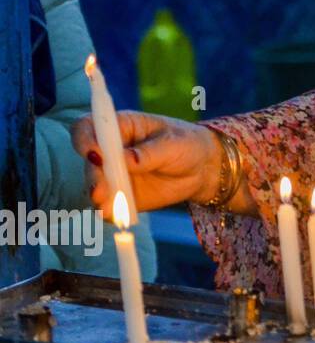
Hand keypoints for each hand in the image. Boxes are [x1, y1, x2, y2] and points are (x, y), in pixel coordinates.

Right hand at [71, 111, 224, 213]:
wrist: (202, 169)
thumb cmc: (187, 144)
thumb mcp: (173, 144)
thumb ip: (148, 152)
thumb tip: (125, 160)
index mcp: (120, 127)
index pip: (87, 127)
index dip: (84, 138)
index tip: (93, 153)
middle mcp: (109, 151)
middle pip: (88, 161)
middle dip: (93, 175)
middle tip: (101, 190)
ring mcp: (112, 175)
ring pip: (94, 185)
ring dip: (98, 196)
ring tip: (108, 205)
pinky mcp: (119, 196)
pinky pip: (107, 205)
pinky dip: (109, 211)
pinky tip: (115, 216)